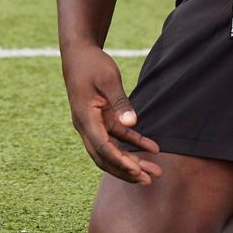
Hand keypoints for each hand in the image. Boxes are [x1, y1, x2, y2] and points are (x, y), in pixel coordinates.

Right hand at [61, 43, 160, 184]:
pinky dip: (133, 144)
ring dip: (131, 162)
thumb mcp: (108, 79)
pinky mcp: (101, 119)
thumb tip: (132, 123)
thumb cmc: (92, 63)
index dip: (119, 161)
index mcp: (84, 118)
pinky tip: (152, 148)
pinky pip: (118, 137)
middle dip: (126, 171)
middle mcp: (86, 126)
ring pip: (111, 151)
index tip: (138, 171)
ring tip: (154, 172)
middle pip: (105, 157)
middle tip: (149, 180)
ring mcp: (93, 124)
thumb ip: (120, 102)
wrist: (78, 52)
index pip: (102, 147)